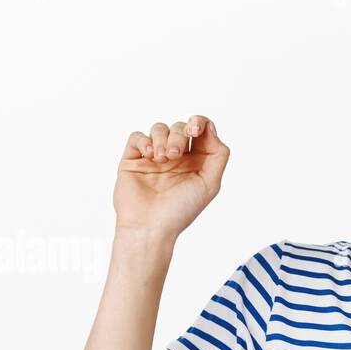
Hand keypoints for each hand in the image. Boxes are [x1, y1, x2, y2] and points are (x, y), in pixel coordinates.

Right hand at [113, 115, 229, 237]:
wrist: (151, 226)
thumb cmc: (181, 210)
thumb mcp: (210, 183)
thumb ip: (217, 155)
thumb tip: (211, 127)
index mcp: (195, 162)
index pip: (200, 131)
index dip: (199, 123)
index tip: (194, 130)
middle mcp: (175, 157)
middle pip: (179, 127)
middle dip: (178, 136)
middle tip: (174, 155)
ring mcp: (154, 157)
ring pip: (159, 128)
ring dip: (162, 139)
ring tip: (161, 159)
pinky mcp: (133, 159)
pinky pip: (137, 137)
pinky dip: (144, 140)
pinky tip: (149, 155)